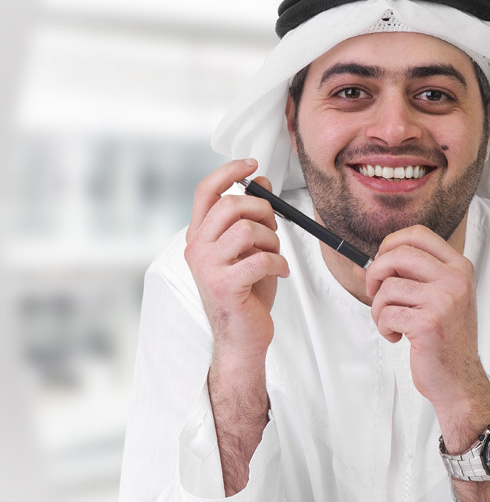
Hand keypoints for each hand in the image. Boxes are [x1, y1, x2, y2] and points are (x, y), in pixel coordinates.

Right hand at [184, 159, 289, 363]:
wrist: (242, 336)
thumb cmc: (247, 293)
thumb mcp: (250, 250)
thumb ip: (252, 218)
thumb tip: (262, 182)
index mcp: (199, 235)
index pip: (206, 191)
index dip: (229, 171)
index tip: (253, 164)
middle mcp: (197, 248)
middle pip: (231, 205)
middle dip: (263, 211)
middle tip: (275, 229)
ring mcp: (207, 267)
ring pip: (248, 230)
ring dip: (273, 240)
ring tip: (275, 256)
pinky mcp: (224, 285)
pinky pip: (261, 258)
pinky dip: (279, 263)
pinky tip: (280, 272)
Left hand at [364, 225, 489, 446]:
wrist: (460, 379)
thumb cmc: (446, 339)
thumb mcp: (434, 300)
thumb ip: (404, 278)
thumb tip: (362, 267)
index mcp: (459, 268)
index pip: (418, 235)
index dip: (391, 244)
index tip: (382, 264)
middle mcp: (455, 280)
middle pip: (398, 255)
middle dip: (376, 274)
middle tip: (375, 294)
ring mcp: (444, 301)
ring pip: (387, 288)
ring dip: (378, 309)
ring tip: (391, 324)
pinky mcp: (428, 323)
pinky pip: (386, 314)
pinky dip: (384, 328)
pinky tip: (397, 338)